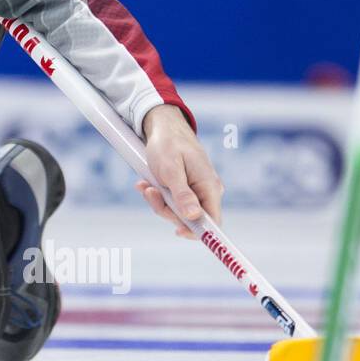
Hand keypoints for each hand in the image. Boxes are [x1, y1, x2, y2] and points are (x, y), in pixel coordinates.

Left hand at [133, 104, 223, 240]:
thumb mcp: (170, 169)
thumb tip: (192, 217)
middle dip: (166, 209)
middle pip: (189, 219)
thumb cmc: (168, 145)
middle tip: (151, 192)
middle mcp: (207, 192)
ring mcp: (196, 191)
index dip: (198, 232)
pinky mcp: (185, 189)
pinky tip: (146, 184)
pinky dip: (157, 195)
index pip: (213, 222)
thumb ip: (182, 194)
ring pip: (177, 211)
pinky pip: (171, 201)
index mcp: (210, 187)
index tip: (177, 232)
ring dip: (158, 201)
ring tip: (146, 184)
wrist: (164, 128)